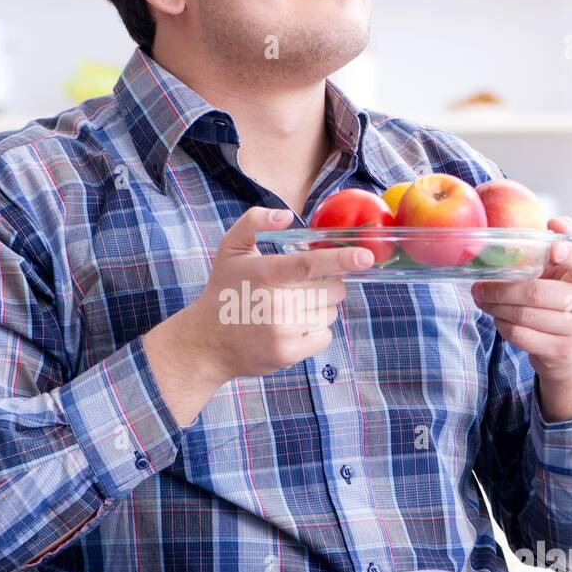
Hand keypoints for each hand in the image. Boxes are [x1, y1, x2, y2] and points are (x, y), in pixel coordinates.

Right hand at [176, 205, 374, 380]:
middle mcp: (275, 304)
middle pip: (332, 290)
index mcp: (264, 274)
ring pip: (330, 313)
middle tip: (302, 287)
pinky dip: (315, 330)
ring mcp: (283, 333)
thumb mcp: (230, 248)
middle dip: (328, 285)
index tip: (365, 257)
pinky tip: (292, 327)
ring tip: (290, 309)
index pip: (308, 264)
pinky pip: (324, 336)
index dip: (340, 259)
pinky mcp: (288, 355)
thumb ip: (255, 221)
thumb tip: (286, 216)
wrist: (206, 343)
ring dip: (320, 308)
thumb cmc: (224, 290)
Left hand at [471, 214, 571, 387]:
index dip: (568, 255)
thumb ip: (563, 243)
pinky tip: (497, 317)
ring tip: (483, 299)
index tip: (551, 250)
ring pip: (524, 315)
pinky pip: (520, 334)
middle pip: (537, 292)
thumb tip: (554, 221)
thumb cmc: (565, 302)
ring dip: (495, 306)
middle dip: (501, 288)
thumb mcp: (568, 273)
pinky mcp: (562, 352)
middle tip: (480, 286)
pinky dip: (502, 324)